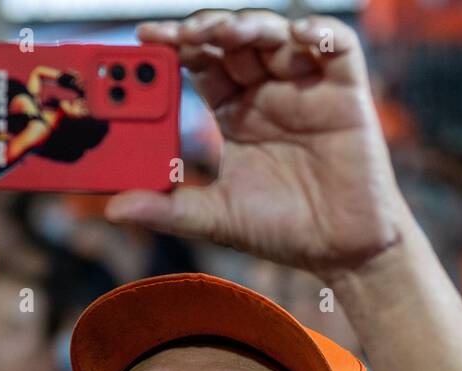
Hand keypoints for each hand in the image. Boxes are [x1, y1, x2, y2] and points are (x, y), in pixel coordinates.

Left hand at [105, 10, 403, 276]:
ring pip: (277, 35)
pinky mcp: (346, 93)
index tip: (145, 37)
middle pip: (233, 40)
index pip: (199, 64)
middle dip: (205, 29)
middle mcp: (268, 91)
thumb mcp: (216, 218)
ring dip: (248, 25)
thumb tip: (115, 210)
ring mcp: (306, 88)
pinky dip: (320, 34)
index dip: (174, 47)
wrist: (341, 252)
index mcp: (234, 112)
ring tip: (224, 31)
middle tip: (180, 34)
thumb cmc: (282, 230)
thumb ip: (168, 210)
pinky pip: (338, 48)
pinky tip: (299, 35)